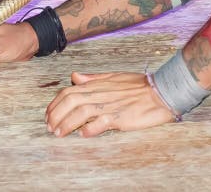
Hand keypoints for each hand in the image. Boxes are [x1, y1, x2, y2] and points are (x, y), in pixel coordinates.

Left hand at [45, 72, 175, 137]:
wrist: (162, 91)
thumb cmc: (140, 85)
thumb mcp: (114, 77)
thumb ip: (93, 78)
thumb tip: (75, 76)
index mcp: (97, 85)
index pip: (69, 91)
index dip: (55, 103)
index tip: (49, 115)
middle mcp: (100, 94)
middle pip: (70, 101)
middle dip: (56, 115)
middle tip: (50, 127)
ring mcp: (110, 105)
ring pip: (80, 112)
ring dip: (66, 124)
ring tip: (59, 134)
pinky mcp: (120, 116)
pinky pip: (101, 123)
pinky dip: (89, 129)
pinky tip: (83, 135)